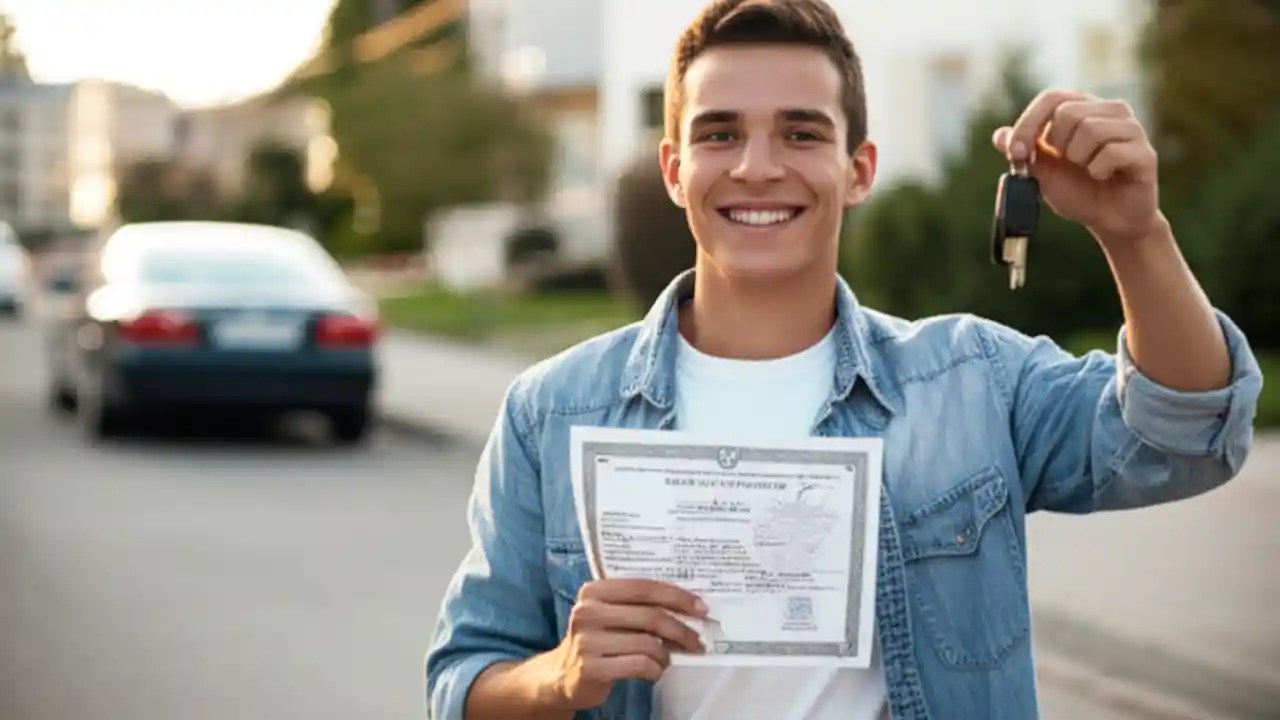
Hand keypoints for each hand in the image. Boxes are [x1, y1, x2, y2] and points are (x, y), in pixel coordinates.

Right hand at [540, 578, 707, 710]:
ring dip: (667, 654)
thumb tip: (689, 608)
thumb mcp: (610, 614)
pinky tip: (654, 671)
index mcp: (593, 591)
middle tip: (697, 641)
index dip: (677, 597)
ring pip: (648, 643)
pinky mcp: (592, 668)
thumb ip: (639, 606)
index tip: (700, 607)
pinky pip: (639, 665)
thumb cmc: (598, 639)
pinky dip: (655, 669)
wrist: (563, 675)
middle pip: (649, 616)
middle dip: (681, 629)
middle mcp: (587, 612)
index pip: (643, 587)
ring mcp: (587, 641)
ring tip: (667, 658)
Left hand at [992, 89, 1161, 245]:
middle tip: (1069, 163)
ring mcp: (1131, 129)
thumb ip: (1024, 152)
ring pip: (1090, 130)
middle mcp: (1110, 111)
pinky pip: (1110, 153)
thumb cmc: (1078, 191)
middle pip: (1069, 113)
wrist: (1110, 220)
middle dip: (1057, 146)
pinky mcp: (1144, 152)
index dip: (1029, 123)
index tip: (1016, 153)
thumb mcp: (1042, 173)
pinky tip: (1104, 177)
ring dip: (1079, 159)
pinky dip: (1098, 171)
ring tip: (1089, 170)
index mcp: (1084, 109)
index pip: (1051, 97)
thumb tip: (999, 136)